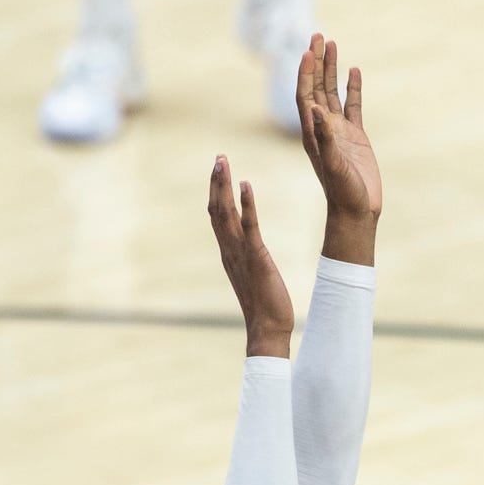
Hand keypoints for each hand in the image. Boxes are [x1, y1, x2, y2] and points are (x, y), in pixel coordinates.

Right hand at [207, 155, 294, 355]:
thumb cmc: (264, 303)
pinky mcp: (257, 258)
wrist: (267, 327)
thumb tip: (245, 245)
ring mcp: (240, 253)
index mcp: (228, 252)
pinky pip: (249, 227)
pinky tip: (246, 185)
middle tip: (219, 157)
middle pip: (216, 209)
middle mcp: (229, 250)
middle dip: (216, 182)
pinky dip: (246, 204)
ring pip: (226, 213)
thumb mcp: (252, 273)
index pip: (216, 216)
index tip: (218, 170)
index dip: (216, 192)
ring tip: (224, 163)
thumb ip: (246, 256)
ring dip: (224, 186)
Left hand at [297, 35, 381, 223]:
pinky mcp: (356, 137)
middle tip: (317, 35)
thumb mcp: (334, 165)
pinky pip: (353, 106)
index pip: (305, 96)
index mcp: (313, 133)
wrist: (356, 212)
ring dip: (331, 68)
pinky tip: (355, 70)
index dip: (305, 73)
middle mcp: (323, 128)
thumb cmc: (343, 192)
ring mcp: (339, 131)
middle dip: (316, 61)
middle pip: (316, 87)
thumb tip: (315, 110)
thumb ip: (326, 138)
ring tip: (332, 43)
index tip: (307, 51)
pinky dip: (352, 87)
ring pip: (333, 92)